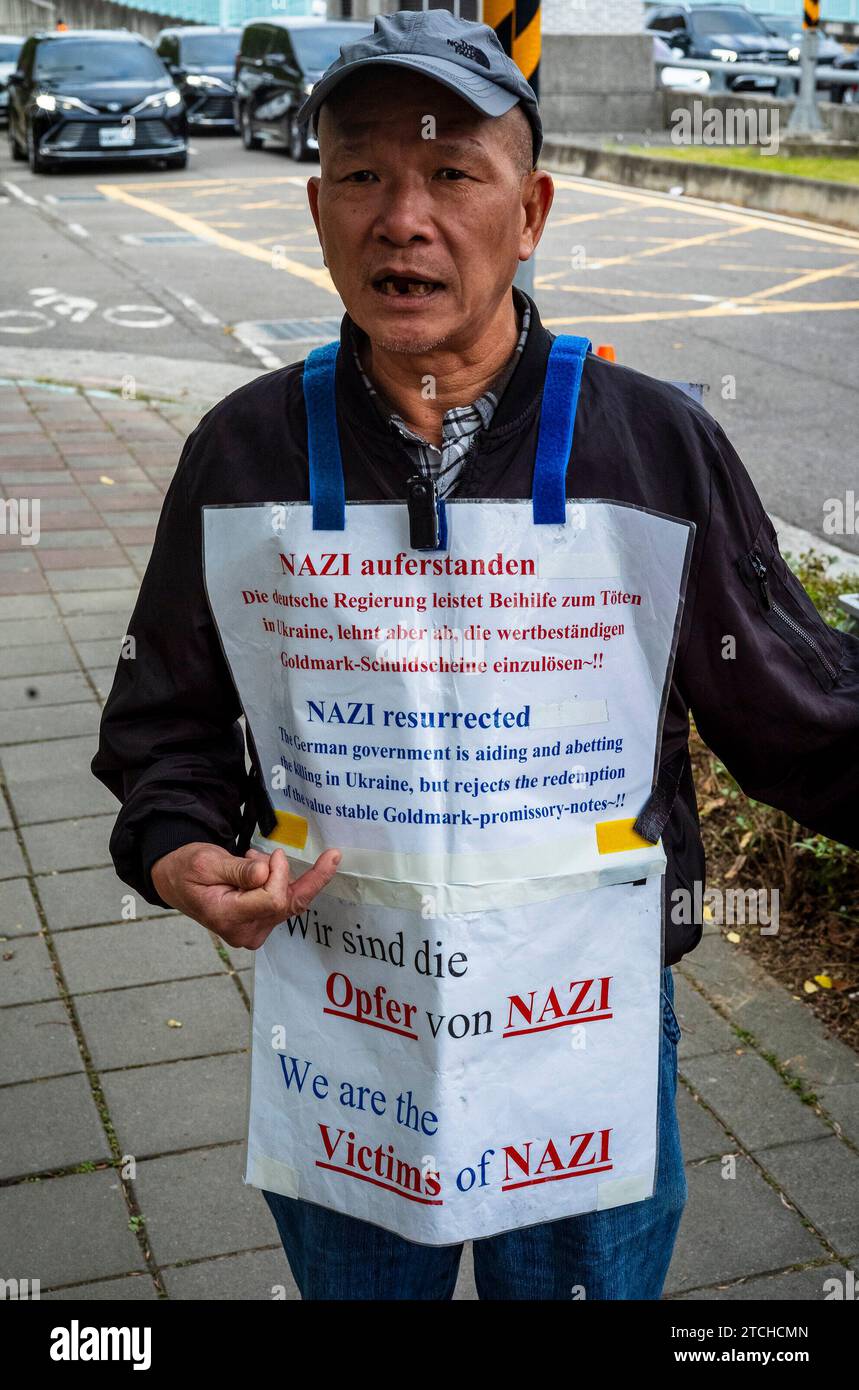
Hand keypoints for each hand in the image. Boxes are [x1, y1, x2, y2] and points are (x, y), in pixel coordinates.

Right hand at [150, 842, 341, 950]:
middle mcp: (245, 931)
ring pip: (291, 903)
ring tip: (249, 858)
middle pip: (289, 904)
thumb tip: (266, 872)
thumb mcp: (206, 863)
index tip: (272, 854)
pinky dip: (286, 882)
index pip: (272, 899)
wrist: (175, 882)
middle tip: (324, 854)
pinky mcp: (262, 923)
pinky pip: (286, 904)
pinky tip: (271, 865)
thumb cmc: (187, 870)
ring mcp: (255, 930)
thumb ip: (238, 869)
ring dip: (285, 876)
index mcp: (227, 918)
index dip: (279, 873)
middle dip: (297, 876)